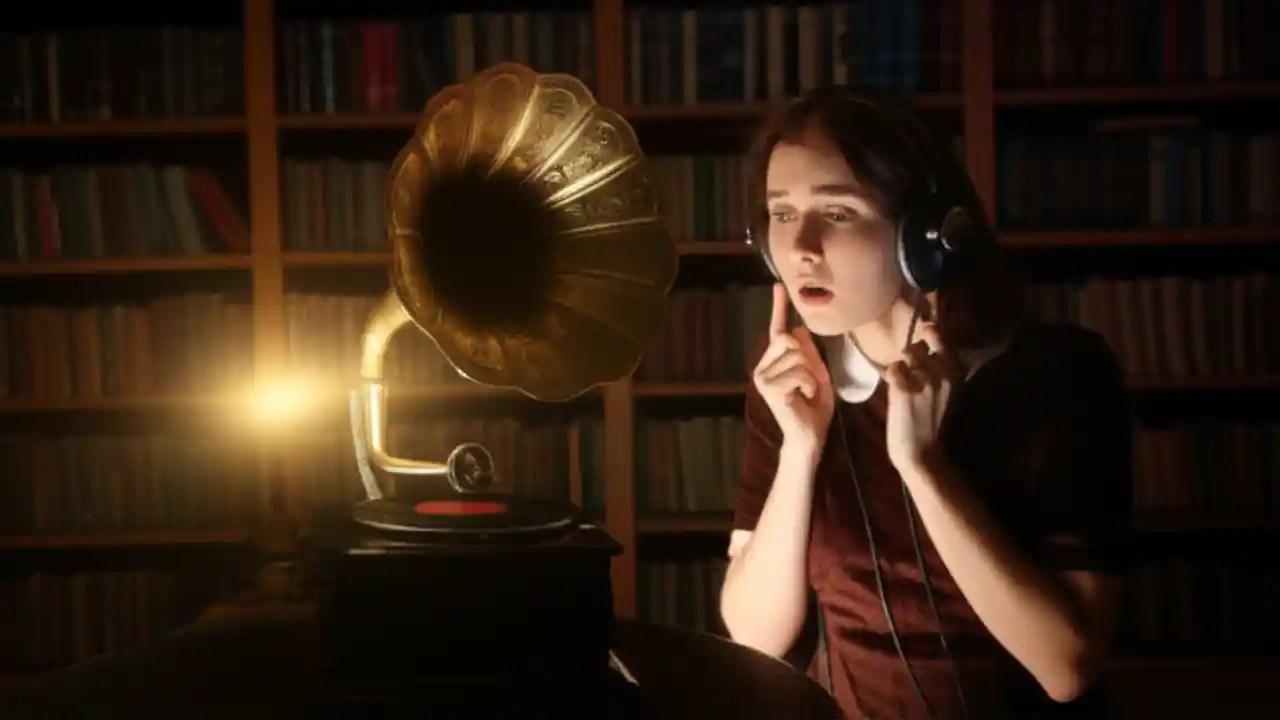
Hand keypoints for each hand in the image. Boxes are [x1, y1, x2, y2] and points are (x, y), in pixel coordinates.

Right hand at [752, 283, 834, 450]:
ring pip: (797, 355)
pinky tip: (804, 397)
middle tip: (812, 379)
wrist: (809, 437)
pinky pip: (798, 372)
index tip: (779, 286)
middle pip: (790, 339)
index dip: (779, 308)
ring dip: (811, 374)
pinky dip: (809, 384)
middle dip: (809, 357)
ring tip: (807, 392)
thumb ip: (809, 353)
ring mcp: (763, 377)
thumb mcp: (817, 374)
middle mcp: (763, 367)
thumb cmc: (814, 407)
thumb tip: (798, 329)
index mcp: (774, 362)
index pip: (778, 331)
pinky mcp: (769, 388)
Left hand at [883, 322, 966, 475]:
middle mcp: (943, 371)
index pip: (944, 337)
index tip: (925, 335)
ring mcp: (923, 378)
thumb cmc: (933, 425)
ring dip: (903, 363)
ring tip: (902, 380)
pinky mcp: (903, 388)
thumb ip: (942, 370)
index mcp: (957, 372)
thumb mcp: (948, 393)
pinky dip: (891, 375)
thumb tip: (927, 347)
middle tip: (911, 365)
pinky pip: (894, 367)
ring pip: (908, 352)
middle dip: (914, 350)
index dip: (932, 333)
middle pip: (923, 341)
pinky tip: (894, 388)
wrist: (922, 454)